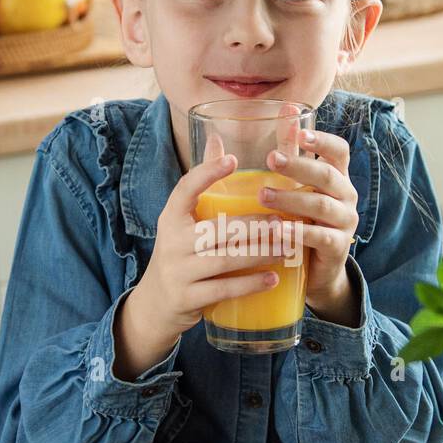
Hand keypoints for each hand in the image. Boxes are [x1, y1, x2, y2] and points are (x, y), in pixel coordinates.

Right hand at [134, 148, 284, 339]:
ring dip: (260, 252)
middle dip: (254, 224)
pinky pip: (224, 288)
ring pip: (225, 259)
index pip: (184, 189)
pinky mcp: (187, 298)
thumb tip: (217, 137)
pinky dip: (250, 284)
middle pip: (217, 228)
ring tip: (287, 246)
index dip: (207, 173)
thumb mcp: (182, 221)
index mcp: (170, 218)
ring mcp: (178, 272)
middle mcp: (171, 242)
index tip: (233, 159)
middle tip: (285, 219)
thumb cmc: (179, 255)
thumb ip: (202, 183)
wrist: (155, 305)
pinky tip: (274, 278)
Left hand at [260, 126, 359, 313]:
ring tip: (262, 196)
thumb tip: (282, 107)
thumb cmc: (301, 219)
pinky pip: (321, 238)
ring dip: (291, 199)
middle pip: (326, 175)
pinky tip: (277, 229)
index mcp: (336, 176)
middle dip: (298, 166)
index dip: (322, 140)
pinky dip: (298, 233)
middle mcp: (345, 196)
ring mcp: (345, 223)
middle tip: (270, 159)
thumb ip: (289, 151)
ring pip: (321, 206)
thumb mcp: (296, 185)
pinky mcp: (338, 248)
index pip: (339, 151)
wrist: (315, 271)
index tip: (299, 133)